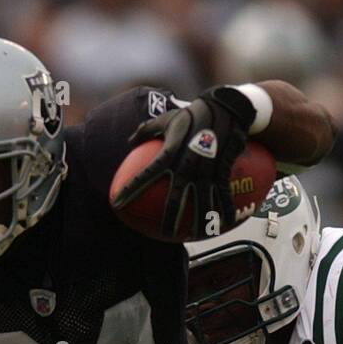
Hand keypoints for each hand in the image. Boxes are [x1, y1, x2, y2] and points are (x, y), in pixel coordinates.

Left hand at [112, 87, 255, 240]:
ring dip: (200, 220)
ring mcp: (206, 169)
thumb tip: (129, 141)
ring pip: (202, 201)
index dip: (131, 189)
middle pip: (176, 196)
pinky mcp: (222, 170)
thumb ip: (145, 131)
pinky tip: (225, 223)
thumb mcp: (166, 119)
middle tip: (164, 234)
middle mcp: (187, 164)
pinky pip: (223, 194)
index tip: (118, 203)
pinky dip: (225, 209)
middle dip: (170, 217)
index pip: (146, 174)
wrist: (224, 108)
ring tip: (195, 235)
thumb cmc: (192, 114)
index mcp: (170, 152)